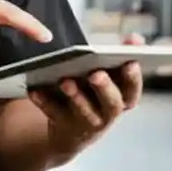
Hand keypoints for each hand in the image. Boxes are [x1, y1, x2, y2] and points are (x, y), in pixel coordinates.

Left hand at [27, 33, 145, 161]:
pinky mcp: (63, 125)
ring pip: (83, 111)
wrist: (74, 131)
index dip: (134, 77)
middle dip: (105, 88)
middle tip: (96, 74)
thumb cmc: (95, 94)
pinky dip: (44, 102)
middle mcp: (108, 114)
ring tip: (65, 82)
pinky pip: (53, 113)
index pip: (133, 90)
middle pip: (111, 103)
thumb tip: (136, 38)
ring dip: (76, 97)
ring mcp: (86, 122)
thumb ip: (120, 57)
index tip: (130, 62)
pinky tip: (35, 90)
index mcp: (123, 99)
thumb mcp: (110, 78)